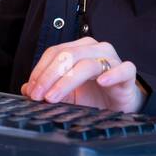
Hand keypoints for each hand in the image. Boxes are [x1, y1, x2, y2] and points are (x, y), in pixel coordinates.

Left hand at [21, 37, 145, 112]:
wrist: (119, 106)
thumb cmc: (94, 96)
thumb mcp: (65, 94)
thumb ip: (47, 89)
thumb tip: (27, 88)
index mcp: (79, 49)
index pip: (55, 53)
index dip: (40, 71)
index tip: (31, 90)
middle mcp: (95, 50)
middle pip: (68, 56)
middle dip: (49, 76)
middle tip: (39, 95)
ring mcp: (113, 60)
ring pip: (88, 64)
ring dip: (67, 81)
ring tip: (55, 96)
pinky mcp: (128, 74)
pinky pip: (123, 69)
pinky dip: (112, 74)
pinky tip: (102, 81)